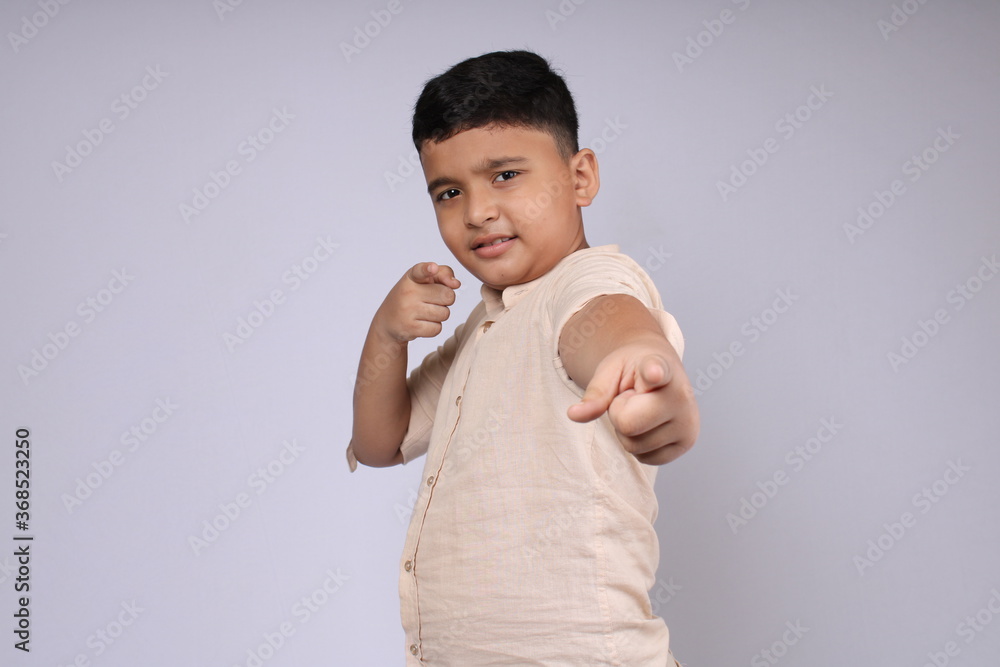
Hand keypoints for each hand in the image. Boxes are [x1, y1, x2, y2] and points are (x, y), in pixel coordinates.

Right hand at [376, 262, 460, 342]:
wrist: (388, 322)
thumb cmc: (411, 298)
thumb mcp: (422, 281)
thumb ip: (442, 274)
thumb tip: (456, 284)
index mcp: (411, 277)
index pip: (420, 270)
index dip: (428, 269)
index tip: (432, 268)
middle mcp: (408, 292)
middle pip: (447, 295)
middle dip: (446, 300)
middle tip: (433, 300)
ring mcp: (408, 311)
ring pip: (444, 313)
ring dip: (440, 314)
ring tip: (425, 312)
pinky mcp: (411, 328)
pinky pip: (437, 328)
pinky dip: (433, 327)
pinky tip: (421, 323)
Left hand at [567, 342, 698, 464]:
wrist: (660, 368)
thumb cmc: (633, 368)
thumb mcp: (609, 371)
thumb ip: (594, 393)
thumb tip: (573, 415)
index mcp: (659, 367)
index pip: (657, 372)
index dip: (654, 373)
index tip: (653, 372)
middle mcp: (682, 396)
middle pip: (628, 424)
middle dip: (618, 414)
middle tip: (631, 397)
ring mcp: (688, 422)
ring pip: (634, 446)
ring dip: (629, 430)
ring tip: (642, 408)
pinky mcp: (687, 443)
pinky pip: (645, 458)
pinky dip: (639, 444)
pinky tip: (650, 422)